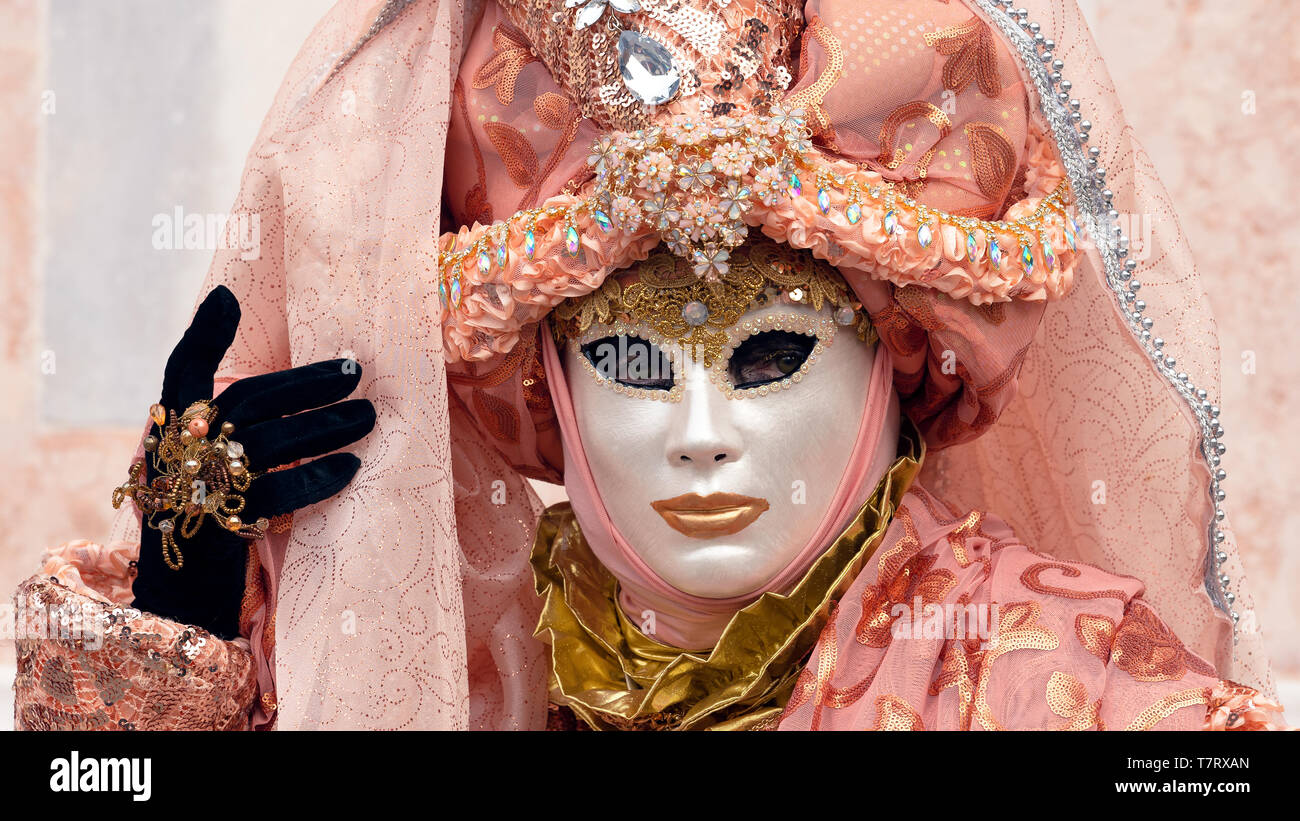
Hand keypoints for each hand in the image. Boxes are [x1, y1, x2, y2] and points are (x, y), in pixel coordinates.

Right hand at [129, 286, 374, 637]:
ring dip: (325, 427)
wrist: (182, 593)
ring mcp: (196, 489)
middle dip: (307, 383)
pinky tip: (350, 468)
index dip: (202, 334)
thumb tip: (262, 350)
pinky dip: (315, 477)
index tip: (227, 296)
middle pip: (248, 401)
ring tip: (368, 419)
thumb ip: (237, 411)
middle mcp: (177, 452)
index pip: (182, 370)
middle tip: (359, 376)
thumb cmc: (209, 513)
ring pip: (267, 442)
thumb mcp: (212, 456)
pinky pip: (273, 493)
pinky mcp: (219, 528)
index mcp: (173, 428)